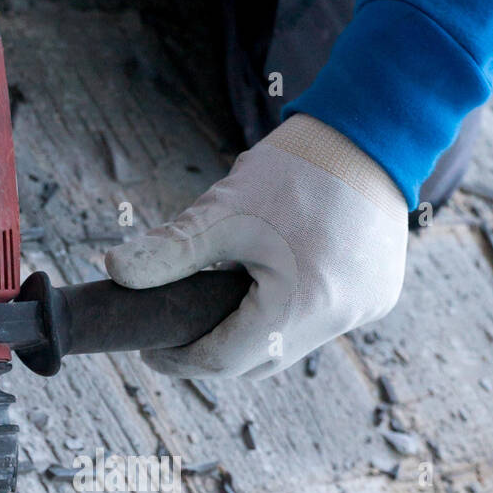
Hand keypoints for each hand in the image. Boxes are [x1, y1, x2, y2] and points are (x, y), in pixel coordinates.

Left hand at [105, 114, 407, 380]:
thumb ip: (170, 250)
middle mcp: (339, 318)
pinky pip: (322, 321)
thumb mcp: (225, 211)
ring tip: (223, 305)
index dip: (181, 361)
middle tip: (179, 333)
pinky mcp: (378, 295)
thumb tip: (115, 274)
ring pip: (292, 344)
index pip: (225, 359)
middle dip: (217, 352)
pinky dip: (292, 314)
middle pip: (260, 361)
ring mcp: (365, 308)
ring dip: (256, 334)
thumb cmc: (297, 169)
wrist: (371, 131)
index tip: (152, 351)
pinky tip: (272, 291)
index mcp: (299, 304)